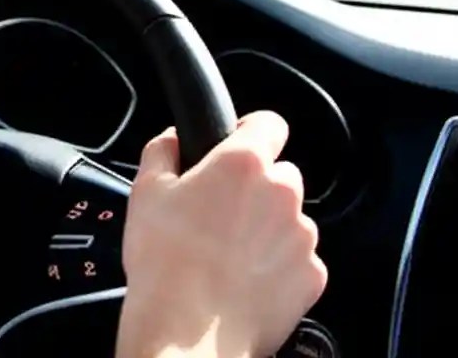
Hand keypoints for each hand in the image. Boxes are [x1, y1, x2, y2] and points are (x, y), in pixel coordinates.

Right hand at [117, 112, 326, 357]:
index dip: (250, 132)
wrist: (188, 335)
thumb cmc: (165, 264)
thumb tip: (173, 139)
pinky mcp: (312, 275)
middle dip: (256, 188)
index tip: (236, 146)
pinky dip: (277, 266)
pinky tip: (244, 280)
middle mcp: (282, 194)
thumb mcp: (145, 193)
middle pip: (281, 174)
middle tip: (220, 214)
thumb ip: (163, 151)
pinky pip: (298, 259)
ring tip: (228, 255)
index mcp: (243, 164)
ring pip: (290, 219)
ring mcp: (302, 236)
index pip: (268, 123)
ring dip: (267, 229)